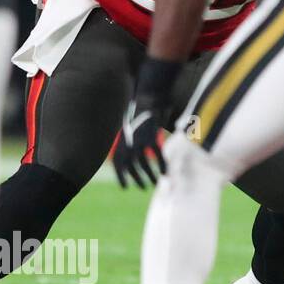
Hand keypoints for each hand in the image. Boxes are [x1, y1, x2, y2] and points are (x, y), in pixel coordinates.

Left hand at [113, 57, 179, 189]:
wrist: (149, 95)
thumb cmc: (143, 108)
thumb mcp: (135, 123)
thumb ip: (135, 136)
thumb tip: (139, 146)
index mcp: (122, 139)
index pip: (118, 163)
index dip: (121, 176)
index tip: (125, 187)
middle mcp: (127, 141)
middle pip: (129, 166)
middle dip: (135, 178)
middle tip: (141, 188)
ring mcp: (138, 140)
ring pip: (142, 164)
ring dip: (148, 176)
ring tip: (152, 184)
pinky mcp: (150, 138)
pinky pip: (157, 156)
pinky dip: (161, 166)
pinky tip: (165, 174)